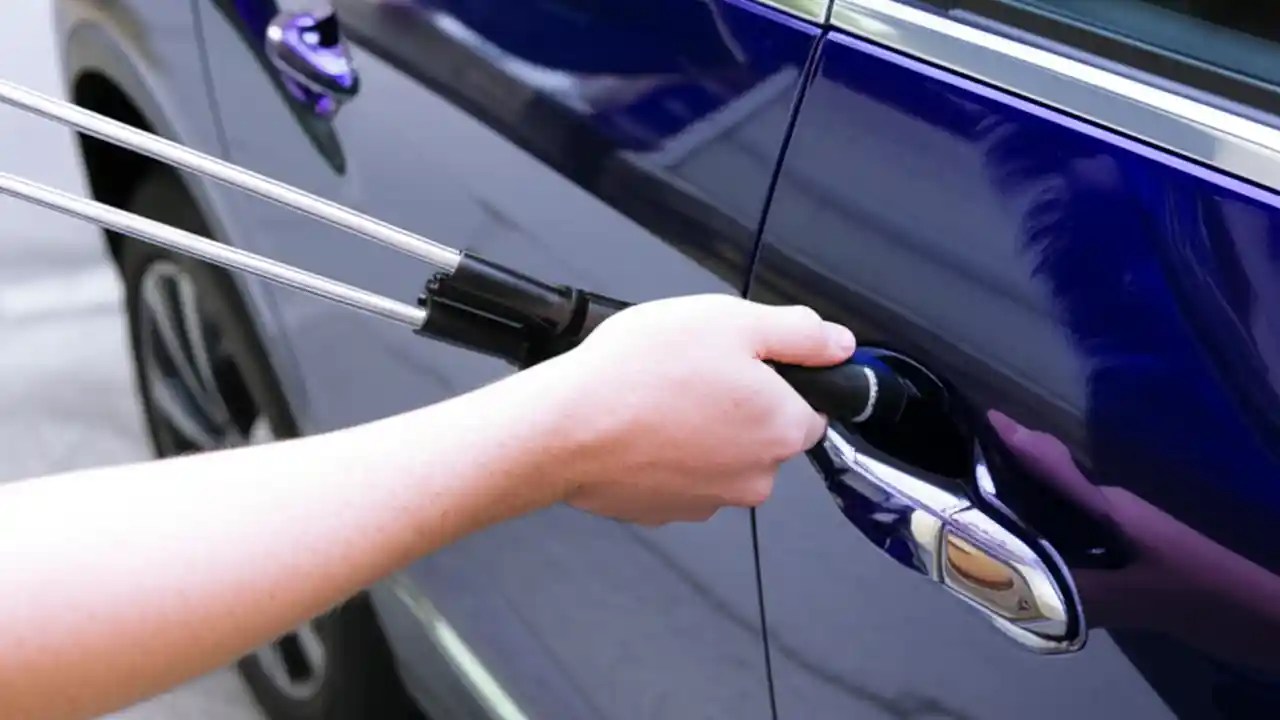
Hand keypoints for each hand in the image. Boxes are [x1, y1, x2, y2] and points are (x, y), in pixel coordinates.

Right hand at [544, 294, 854, 525]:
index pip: (809, 407)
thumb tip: (840, 344)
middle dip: (735, 406)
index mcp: (782, 427)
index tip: (739, 363)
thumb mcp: (729, 320)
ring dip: (699, 432)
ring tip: (656, 398)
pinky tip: (638, 428)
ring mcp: (709, 501)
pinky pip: (680, 477)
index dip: (776, 379)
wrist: (565, 428)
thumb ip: (797, 333)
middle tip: (690, 373)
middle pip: (762, 435)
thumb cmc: (641, 372)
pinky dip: (665, 456)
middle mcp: (756, 476)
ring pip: (720, 458)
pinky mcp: (666, 512)